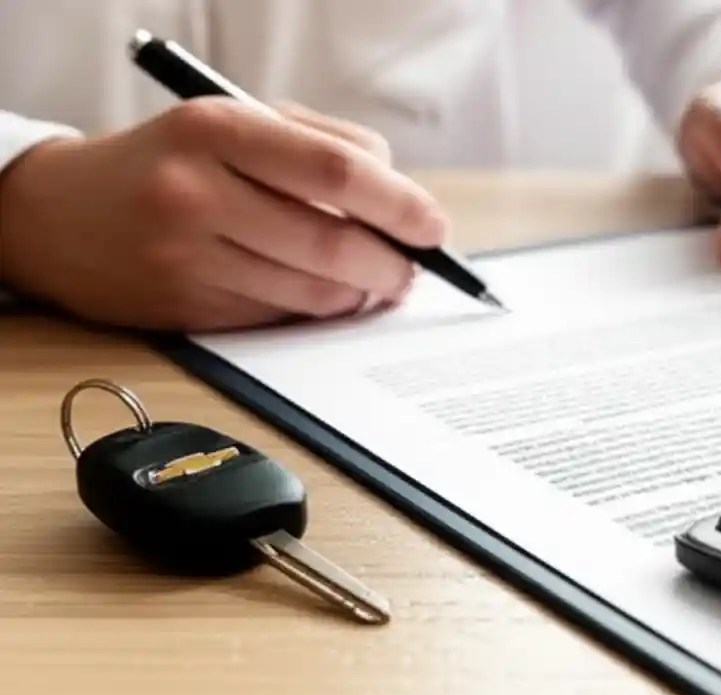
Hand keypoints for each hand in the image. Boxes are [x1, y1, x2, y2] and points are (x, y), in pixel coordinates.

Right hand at [0, 99, 445, 330]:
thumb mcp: (236, 122)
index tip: (434, 227)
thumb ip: (322, 144)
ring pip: (312, 290)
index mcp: (218, 129)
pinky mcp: (184, 308)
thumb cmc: (171, 160)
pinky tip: (327, 294)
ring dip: (361, 293)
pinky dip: (317, 309)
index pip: (338, 171)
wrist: (56, 213)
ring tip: (377, 281)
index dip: (402, 205)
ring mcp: (187, 255)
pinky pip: (279, 316)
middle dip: (392, 263)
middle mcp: (197, 192)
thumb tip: (402, 194)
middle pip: (333, 241)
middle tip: (413, 268)